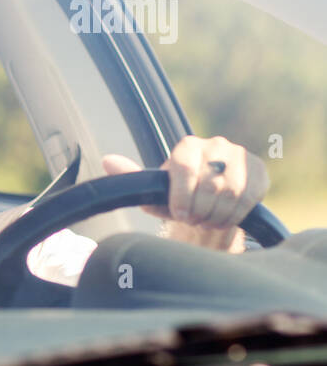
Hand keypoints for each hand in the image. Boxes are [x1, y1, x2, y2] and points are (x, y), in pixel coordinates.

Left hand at [102, 136, 268, 252]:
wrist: (209, 203)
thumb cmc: (176, 198)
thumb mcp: (153, 192)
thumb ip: (130, 177)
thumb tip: (107, 161)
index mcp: (187, 146)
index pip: (184, 169)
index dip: (182, 197)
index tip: (179, 214)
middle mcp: (215, 145)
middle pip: (208, 185)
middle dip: (199, 211)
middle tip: (194, 220)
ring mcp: (240, 156)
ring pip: (230, 193)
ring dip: (216, 215)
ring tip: (207, 219)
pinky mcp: (259, 171)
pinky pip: (249, 198)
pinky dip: (235, 214)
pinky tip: (225, 217)